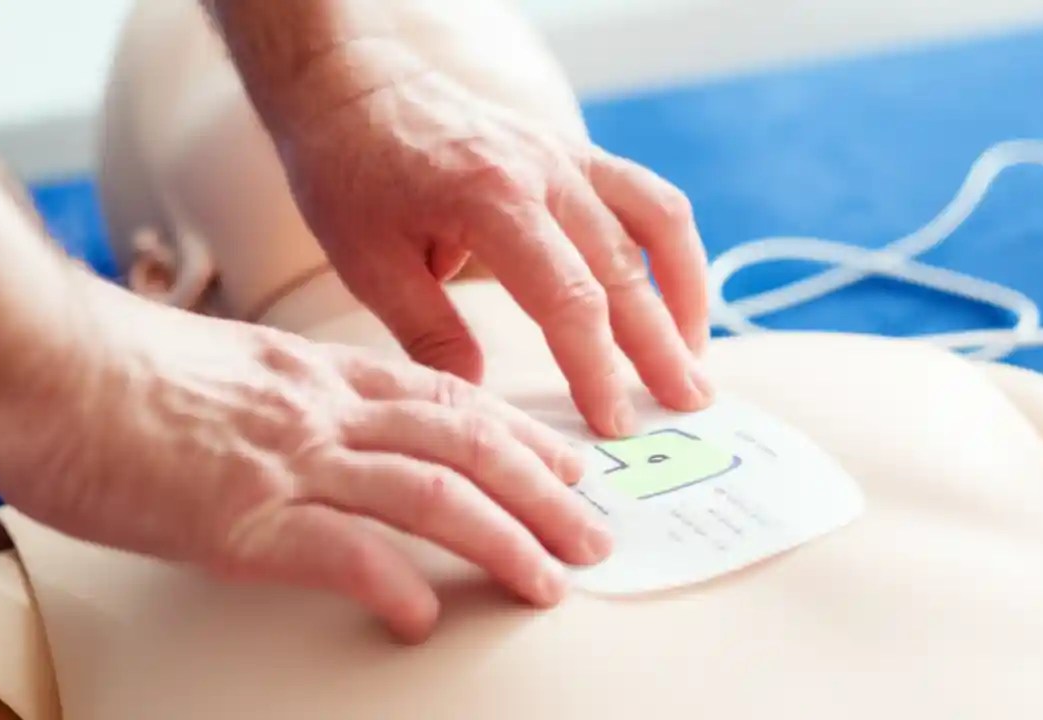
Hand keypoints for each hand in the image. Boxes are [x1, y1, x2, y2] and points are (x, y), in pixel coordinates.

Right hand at [0, 288, 610, 642]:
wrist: (39, 362)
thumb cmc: (116, 366)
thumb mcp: (228, 365)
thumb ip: (286, 396)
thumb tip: (319, 433)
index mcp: (318, 371)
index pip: (445, 400)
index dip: (516, 435)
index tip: (562, 464)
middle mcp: (321, 409)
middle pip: (463, 446)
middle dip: (542, 493)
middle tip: (592, 533)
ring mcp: (287, 460)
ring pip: (429, 493)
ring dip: (503, 538)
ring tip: (550, 579)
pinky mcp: (240, 516)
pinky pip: (340, 551)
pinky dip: (393, 582)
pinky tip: (423, 615)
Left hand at [273, 47, 712, 437]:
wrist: (350, 85)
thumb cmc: (348, 172)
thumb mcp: (367, 262)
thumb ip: (428, 332)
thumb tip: (483, 397)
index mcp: (490, 198)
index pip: (567, 298)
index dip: (597, 367)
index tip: (613, 422)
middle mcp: (543, 170)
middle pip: (624, 269)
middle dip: (661, 346)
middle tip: (688, 403)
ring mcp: (564, 153)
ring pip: (655, 224)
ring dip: (685, 294)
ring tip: (694, 356)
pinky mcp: (571, 150)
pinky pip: (644, 195)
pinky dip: (671, 247)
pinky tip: (674, 294)